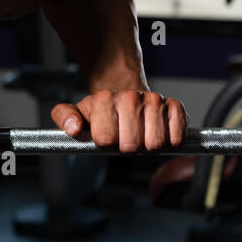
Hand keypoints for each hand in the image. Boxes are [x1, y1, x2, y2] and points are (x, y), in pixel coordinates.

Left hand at [50, 89, 188, 152]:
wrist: (124, 93)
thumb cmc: (101, 110)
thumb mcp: (76, 112)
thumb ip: (64, 117)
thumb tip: (73, 128)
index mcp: (105, 99)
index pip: (106, 138)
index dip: (105, 143)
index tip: (105, 136)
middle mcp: (131, 97)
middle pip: (132, 145)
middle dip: (126, 147)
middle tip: (123, 137)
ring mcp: (155, 100)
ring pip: (155, 143)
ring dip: (147, 145)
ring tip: (139, 135)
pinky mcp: (175, 107)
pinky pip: (176, 137)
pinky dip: (168, 141)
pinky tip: (157, 132)